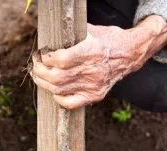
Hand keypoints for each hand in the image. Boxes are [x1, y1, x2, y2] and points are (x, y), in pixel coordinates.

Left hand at [31, 16, 166, 109]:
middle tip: (36, 65)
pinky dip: (58, 99)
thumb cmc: (107, 39)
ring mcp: (93, 85)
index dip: (46, 58)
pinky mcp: (95, 95)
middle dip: (40, 71)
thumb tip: (48, 38)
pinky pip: (70, 103)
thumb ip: (71, 36)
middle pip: (56, 77)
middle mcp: (92, 71)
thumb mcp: (90, 31)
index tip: (42, 54)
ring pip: (59, 90)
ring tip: (39, 75)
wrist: (130, 53)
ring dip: (44, 84)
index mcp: (90, 51)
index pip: (60, 60)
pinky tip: (54, 91)